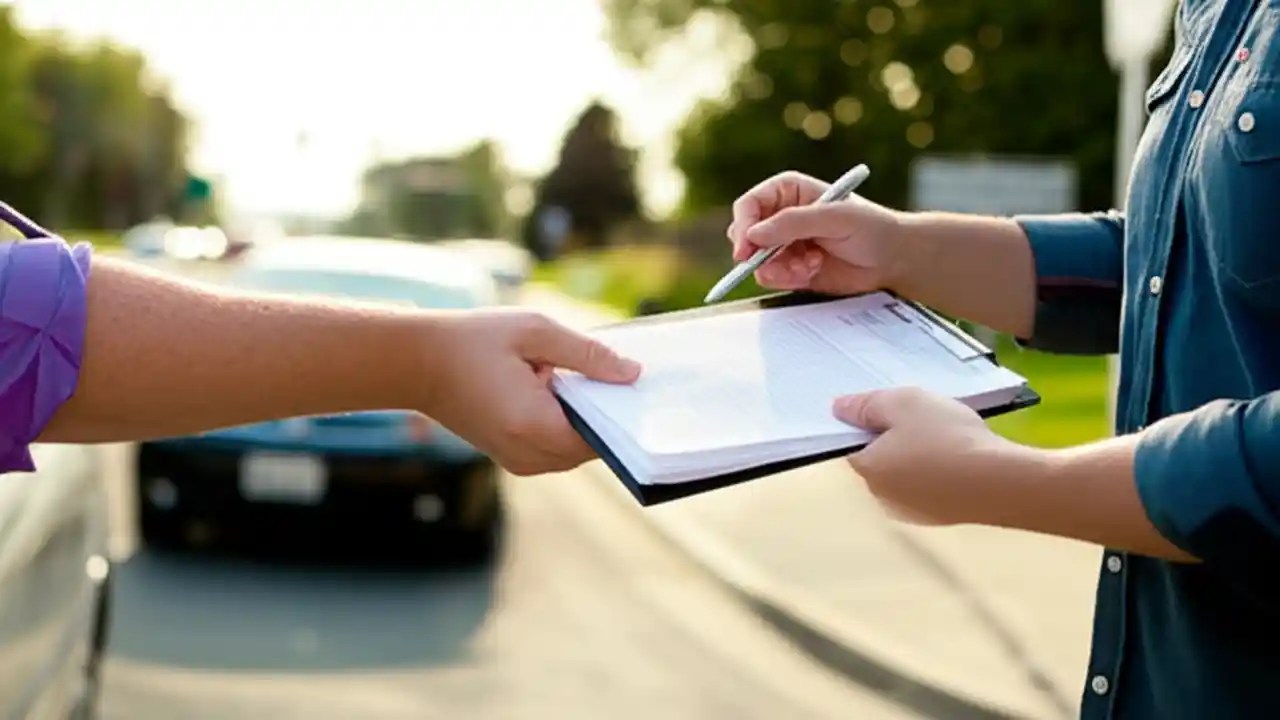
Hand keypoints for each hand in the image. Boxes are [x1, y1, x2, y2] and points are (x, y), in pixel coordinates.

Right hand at [425, 311, 640, 475]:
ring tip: (582, 379)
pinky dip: (565, 425)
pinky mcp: (512, 459)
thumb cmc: (472, 340)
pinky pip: (555, 449)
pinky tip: (560, 391)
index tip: (640, 386)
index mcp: (534, 426)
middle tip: (616, 376)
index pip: (602, 435)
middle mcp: (528, 455)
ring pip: (575, 451)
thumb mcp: (535, 332)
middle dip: (605, 415)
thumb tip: (632, 374)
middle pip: (592, 447)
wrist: (415, 362)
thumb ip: (587, 354)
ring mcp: (518, 462)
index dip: (623, 411)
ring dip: (584, 420)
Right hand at [727, 171, 907, 294]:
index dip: (743, 226)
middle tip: (774, 263)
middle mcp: (782, 216)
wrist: (892, 259)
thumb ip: (793, 223)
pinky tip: (813, 271)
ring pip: (757, 261)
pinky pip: (773, 278)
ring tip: (810, 265)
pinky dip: (790, 278)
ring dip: (780, 268)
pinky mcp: (792, 268)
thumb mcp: (834, 218)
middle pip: (745, 235)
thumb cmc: (871, 228)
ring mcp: (785, 244)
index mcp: (789, 191)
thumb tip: (754, 234)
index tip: (746, 248)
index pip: (749, 205)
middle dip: (758, 253)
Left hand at [832, 387, 1019, 525]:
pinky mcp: (940, 517)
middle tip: (922, 417)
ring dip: (919, 456)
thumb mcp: (903, 403)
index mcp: (867, 469)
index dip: (867, 423)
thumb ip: (867, 404)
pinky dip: (939, 472)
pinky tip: (962, 457)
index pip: (851, 443)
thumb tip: (838, 409)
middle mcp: (882, 496)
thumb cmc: (946, 437)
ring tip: (947, 435)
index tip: (890, 409)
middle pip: (879, 459)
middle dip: (894, 438)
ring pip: (906, 474)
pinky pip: (931, 487)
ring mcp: (912, 511)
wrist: (1001, 481)